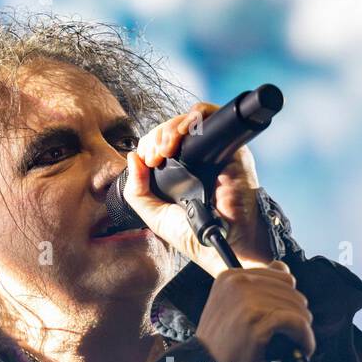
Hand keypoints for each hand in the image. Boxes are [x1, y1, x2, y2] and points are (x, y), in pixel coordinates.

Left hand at [124, 102, 274, 276]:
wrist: (223, 243)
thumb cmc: (195, 234)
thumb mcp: (155, 214)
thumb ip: (137, 190)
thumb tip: (132, 157)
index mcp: (182, 171)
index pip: (160, 144)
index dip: (149, 146)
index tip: (147, 163)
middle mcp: (199, 158)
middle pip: (171, 128)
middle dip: (155, 138)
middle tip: (153, 158)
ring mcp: (215, 151)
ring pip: (186, 120)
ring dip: (168, 131)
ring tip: (162, 152)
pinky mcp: (230, 148)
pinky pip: (208, 118)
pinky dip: (189, 121)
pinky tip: (177, 140)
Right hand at [194, 261, 314, 361]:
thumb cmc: (222, 342)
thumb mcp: (233, 305)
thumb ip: (257, 284)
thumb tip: (282, 266)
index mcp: (230, 276)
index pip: (281, 276)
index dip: (288, 298)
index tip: (286, 315)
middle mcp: (236, 284)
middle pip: (291, 290)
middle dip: (298, 312)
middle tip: (295, 333)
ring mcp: (245, 302)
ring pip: (296, 305)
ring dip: (303, 327)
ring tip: (299, 342)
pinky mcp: (255, 322)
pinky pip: (295, 322)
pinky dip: (305, 336)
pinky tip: (303, 348)